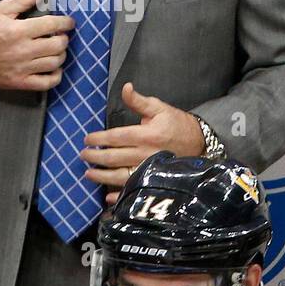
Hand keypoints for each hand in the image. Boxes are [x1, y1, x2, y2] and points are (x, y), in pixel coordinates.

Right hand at [0, 0, 74, 90]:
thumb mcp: (2, 10)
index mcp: (18, 30)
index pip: (52, 25)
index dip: (66, 22)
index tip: (69, 22)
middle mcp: (22, 50)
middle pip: (57, 45)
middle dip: (64, 38)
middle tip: (61, 35)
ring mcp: (22, 69)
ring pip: (55, 63)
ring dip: (61, 54)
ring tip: (56, 49)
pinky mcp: (20, 83)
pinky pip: (47, 83)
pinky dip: (56, 75)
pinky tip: (53, 67)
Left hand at [81, 82, 206, 203]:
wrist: (201, 143)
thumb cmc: (177, 124)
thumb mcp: (159, 108)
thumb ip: (139, 101)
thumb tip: (125, 87)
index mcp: (146, 135)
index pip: (117, 137)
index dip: (99, 139)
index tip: (87, 139)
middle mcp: (146, 154)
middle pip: (115, 158)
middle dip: (96, 157)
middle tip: (83, 155)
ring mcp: (150, 170)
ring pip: (121, 177)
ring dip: (102, 177)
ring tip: (88, 174)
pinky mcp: (154, 181)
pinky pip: (135, 191)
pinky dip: (120, 196)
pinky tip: (108, 198)